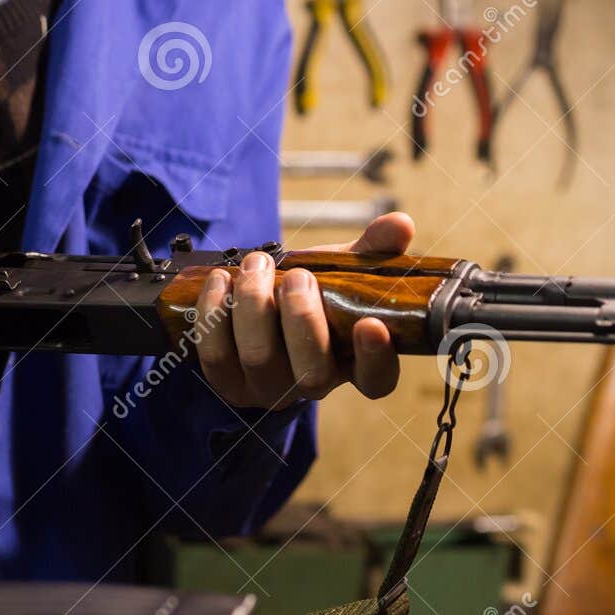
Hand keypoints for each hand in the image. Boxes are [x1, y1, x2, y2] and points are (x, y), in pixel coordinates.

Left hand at [192, 213, 412, 409]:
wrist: (258, 306)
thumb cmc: (310, 292)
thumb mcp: (342, 271)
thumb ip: (371, 251)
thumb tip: (399, 225)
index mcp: (353, 364)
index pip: (376, 380)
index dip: (376, 358)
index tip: (371, 323)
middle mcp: (313, 386)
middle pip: (312, 375)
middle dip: (302, 317)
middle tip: (298, 276)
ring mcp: (268, 389)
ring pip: (260, 359)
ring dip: (255, 305)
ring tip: (256, 265)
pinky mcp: (227, 382)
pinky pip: (215, 355)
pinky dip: (216, 311)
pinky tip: (221, 279)